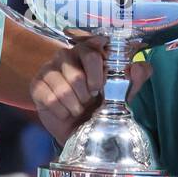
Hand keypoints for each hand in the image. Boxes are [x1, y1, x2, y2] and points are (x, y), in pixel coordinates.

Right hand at [30, 39, 151, 146]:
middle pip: (78, 74)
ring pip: (64, 89)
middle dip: (87, 94)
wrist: (78, 128)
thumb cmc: (99, 105)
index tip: (99, 88)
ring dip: (75, 105)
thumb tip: (140, 67)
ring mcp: (49, 69)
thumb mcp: (121, 93)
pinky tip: (64, 112)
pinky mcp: (37, 85)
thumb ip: (134, 79)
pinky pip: (51, 99)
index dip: (97, 72)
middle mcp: (66, 54)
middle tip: (90, 99)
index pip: (93, 48)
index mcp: (88, 51)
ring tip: (78, 108)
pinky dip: (62, 112)